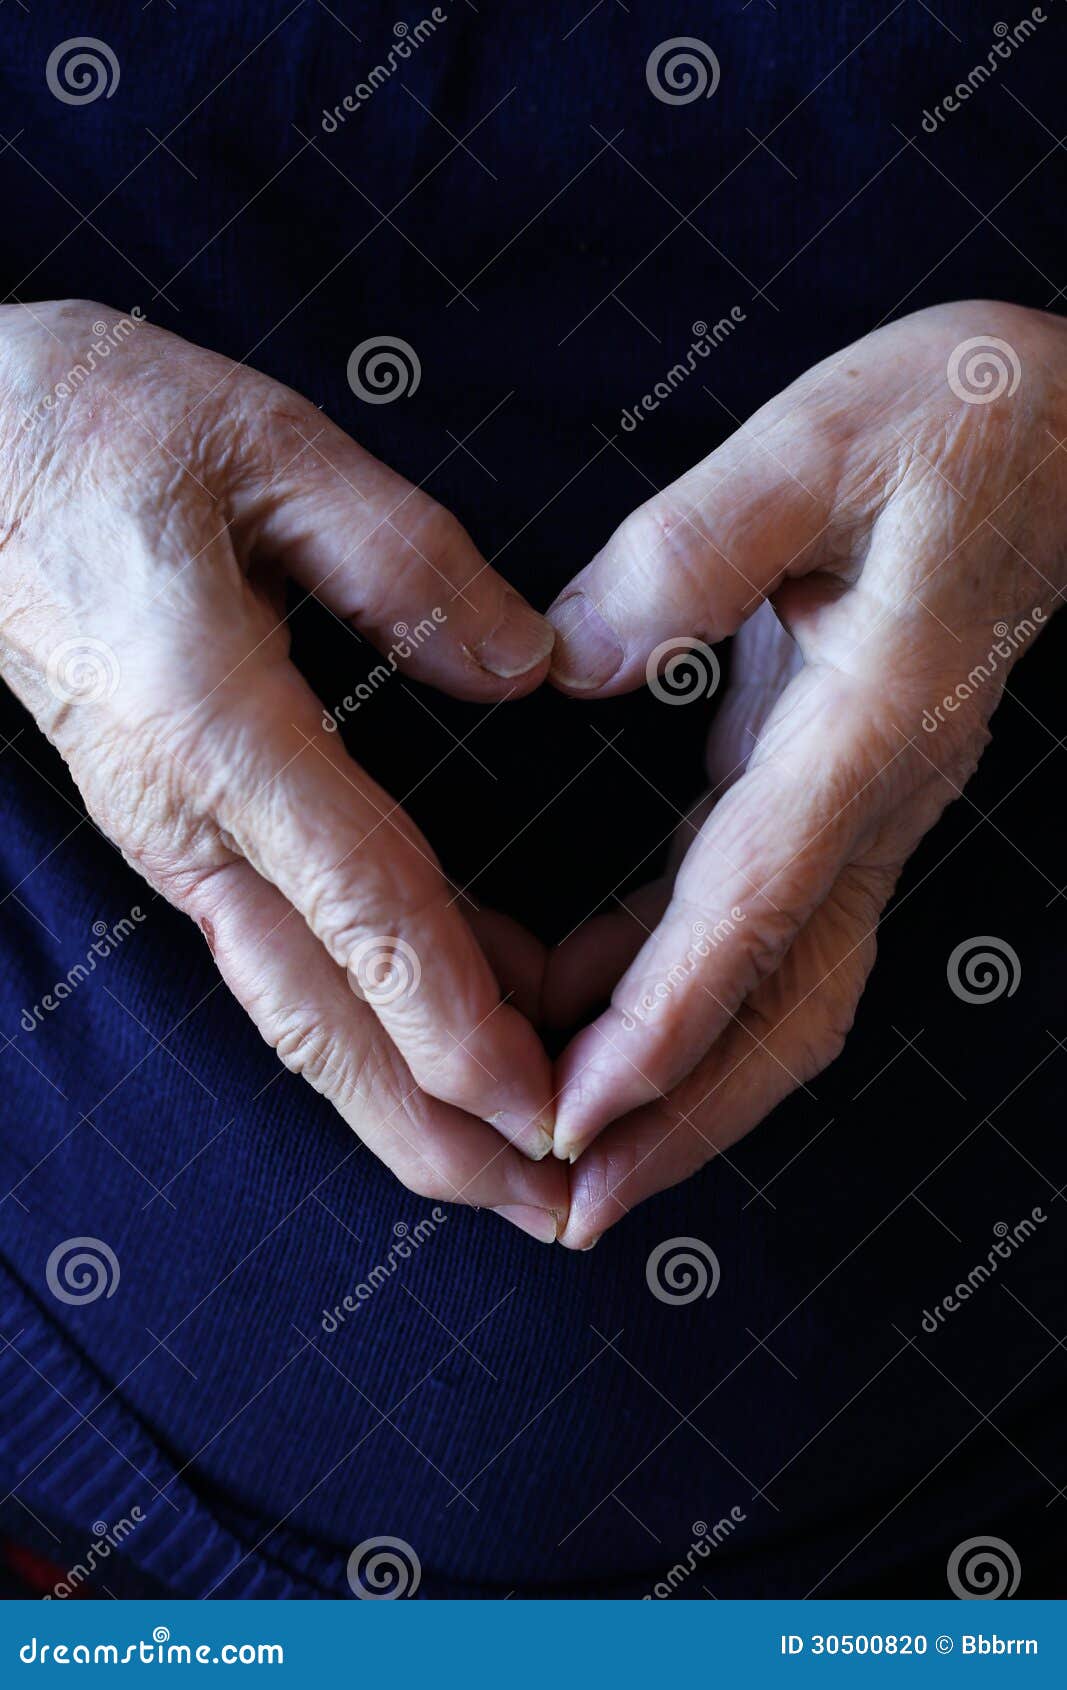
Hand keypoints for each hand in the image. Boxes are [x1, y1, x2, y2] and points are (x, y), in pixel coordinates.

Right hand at [0, 300, 567, 1237]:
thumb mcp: (262, 449)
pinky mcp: (186, 827)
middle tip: (553, 1208)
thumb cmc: (87, 432)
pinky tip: (472, 1024)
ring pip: (304, 1006)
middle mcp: (193, 818)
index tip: (545, 1109)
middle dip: (440, 1128)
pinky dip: (383, 1012)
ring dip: (413, 1100)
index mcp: (219, 726)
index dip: (457, 1021)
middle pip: (323, 1015)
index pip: (362, 907)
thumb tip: (528, 666)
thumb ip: (404, 562)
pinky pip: (294, 949)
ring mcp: (181, 837)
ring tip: (526, 1166)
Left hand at [544, 301, 1064, 1246]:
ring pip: (781, 989)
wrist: (1063, 432)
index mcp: (868, 726)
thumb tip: (575, 656)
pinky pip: (760, 926)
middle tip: (574, 1209)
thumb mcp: (821, 440)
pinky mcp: (839, 793)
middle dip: (681, 1117)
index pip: (757, 905)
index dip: (666, 1023)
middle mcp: (873, 798)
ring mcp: (864, 809)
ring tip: (573, 1152)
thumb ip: (697, 544)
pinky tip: (591, 1004)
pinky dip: (679, 989)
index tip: (579, 1118)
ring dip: (681, 1081)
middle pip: (785, 1003)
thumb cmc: (959, 423)